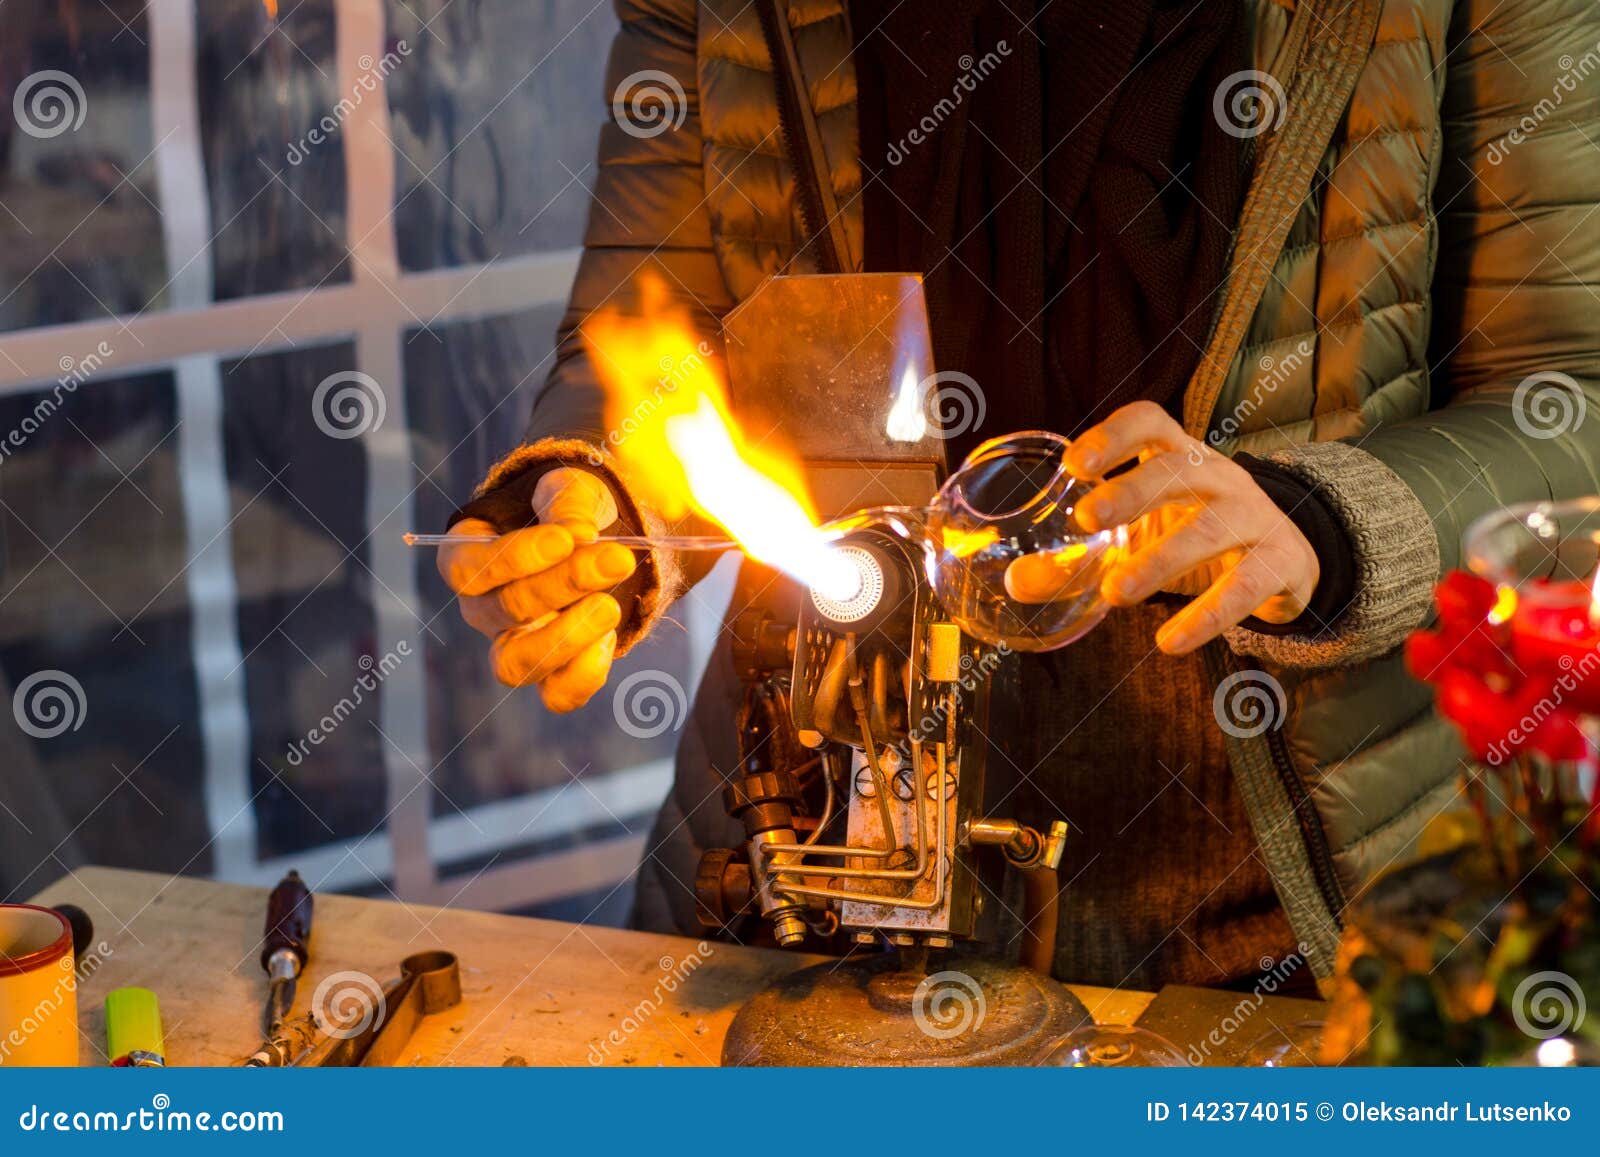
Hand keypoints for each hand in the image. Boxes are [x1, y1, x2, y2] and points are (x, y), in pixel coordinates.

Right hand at [438, 468, 636, 708]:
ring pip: (515, 665)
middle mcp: (481, 608)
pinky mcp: (550, 676)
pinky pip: (556, 694)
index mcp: (467, 557)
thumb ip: (569, 505)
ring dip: (566, 638)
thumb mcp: (569, 489)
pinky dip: (584, 674)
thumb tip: (579, 534)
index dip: (512, 559)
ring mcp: (511, 647)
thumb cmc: (571, 511)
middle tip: (616, 559)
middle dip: (565, 584)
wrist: (600, 544)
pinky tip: (609, 637)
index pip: (466, 569)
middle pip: (504, 610)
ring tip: (610, 607)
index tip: (564, 539)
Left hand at [1061, 402, 1319, 654]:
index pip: (1149, 422)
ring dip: (1160, 559)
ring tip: (1116, 593)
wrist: (1285, 561)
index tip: (1073, 464)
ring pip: (1209, 528)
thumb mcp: (1138, 537)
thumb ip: (1078, 560)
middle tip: (1087, 520)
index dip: (1112, 436)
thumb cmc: (1194, 535)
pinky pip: (1246, 586)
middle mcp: (1219, 475)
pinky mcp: (1281, 560)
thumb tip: (1014, 584)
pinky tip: (1171, 642)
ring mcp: (1254, 514)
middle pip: (1178, 469)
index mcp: (1179, 455)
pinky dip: (1208, 615)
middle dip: (1132, 491)